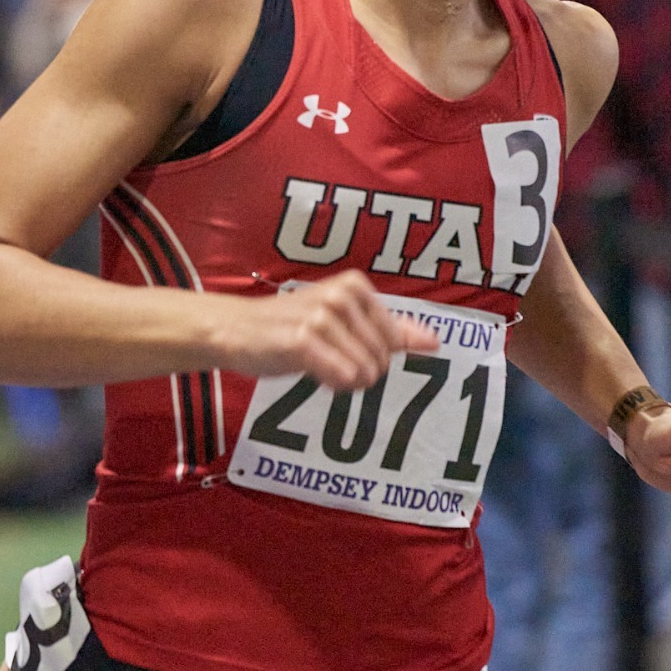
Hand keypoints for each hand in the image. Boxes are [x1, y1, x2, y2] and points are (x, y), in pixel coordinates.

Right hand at [223, 270, 437, 390]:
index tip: (345, 348)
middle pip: (381, 359)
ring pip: (365, 372)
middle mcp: (341, 296)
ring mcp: (322, 317)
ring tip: (321, 365)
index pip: (393, 341)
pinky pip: (343, 377)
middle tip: (329, 359)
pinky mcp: (303, 341)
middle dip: (360, 371)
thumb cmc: (292, 326)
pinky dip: (333, 384)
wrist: (236, 329)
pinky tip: (317, 376)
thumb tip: (434, 341)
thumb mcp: (344, 321)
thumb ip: (391, 330)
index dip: (372, 356)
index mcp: (356, 286)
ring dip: (344, 380)